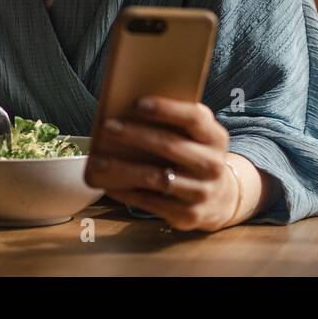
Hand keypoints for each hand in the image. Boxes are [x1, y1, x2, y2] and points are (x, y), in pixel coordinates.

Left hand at [84, 96, 238, 231]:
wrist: (220, 198)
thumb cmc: (196, 154)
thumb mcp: (197, 136)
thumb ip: (177, 120)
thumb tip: (131, 107)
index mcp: (215, 137)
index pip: (193, 118)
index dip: (166, 109)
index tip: (137, 103)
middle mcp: (213, 164)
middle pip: (170, 145)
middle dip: (135, 135)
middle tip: (108, 127)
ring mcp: (202, 192)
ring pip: (157, 178)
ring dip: (123, 169)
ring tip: (98, 161)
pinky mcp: (188, 215)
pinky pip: (151, 203)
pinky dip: (127, 193)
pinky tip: (108, 184)